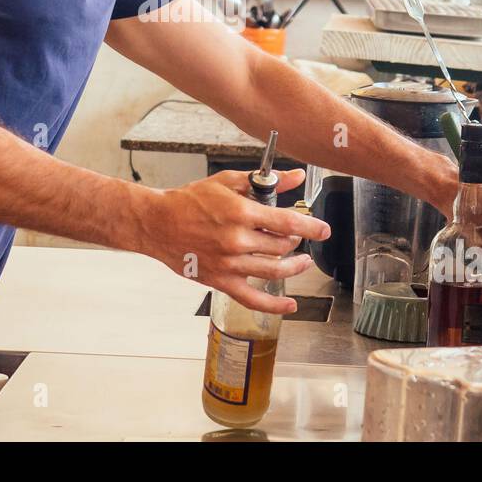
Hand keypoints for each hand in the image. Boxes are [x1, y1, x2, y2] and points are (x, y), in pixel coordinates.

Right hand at [140, 168, 328, 314]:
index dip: (311, 227)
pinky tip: (289, 305)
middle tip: (299, 237)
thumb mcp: (227, 181)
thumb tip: (295, 176)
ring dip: (294, 267)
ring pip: (275, 271)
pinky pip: (253, 298)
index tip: (324, 230)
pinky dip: (274, 305)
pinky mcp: (220, 280)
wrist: (157, 222)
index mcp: (240, 213)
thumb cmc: (188, 201)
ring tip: (302, 262)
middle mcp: (237, 240)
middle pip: (283, 247)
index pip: (288, 222)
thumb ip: (264, 180)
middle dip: (297, 242)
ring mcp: (229, 263)